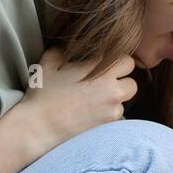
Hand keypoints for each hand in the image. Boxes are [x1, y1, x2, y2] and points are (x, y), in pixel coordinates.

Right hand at [19, 47, 137, 151]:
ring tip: (98, 98)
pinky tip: (93, 111)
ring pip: (126, 100)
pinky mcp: (109, 124)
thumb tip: (72, 46)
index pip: (126, 60)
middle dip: (122, 82)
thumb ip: (65, 50)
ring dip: (117, 98)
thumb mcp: (49, 62)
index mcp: (100, 68)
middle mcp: (111, 87)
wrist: (40, 125)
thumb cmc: (43, 93)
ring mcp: (112, 108)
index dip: (118, 63)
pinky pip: (118, 115)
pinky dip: (110, 112)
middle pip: (132, 82)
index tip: (107, 66)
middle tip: (107, 83)